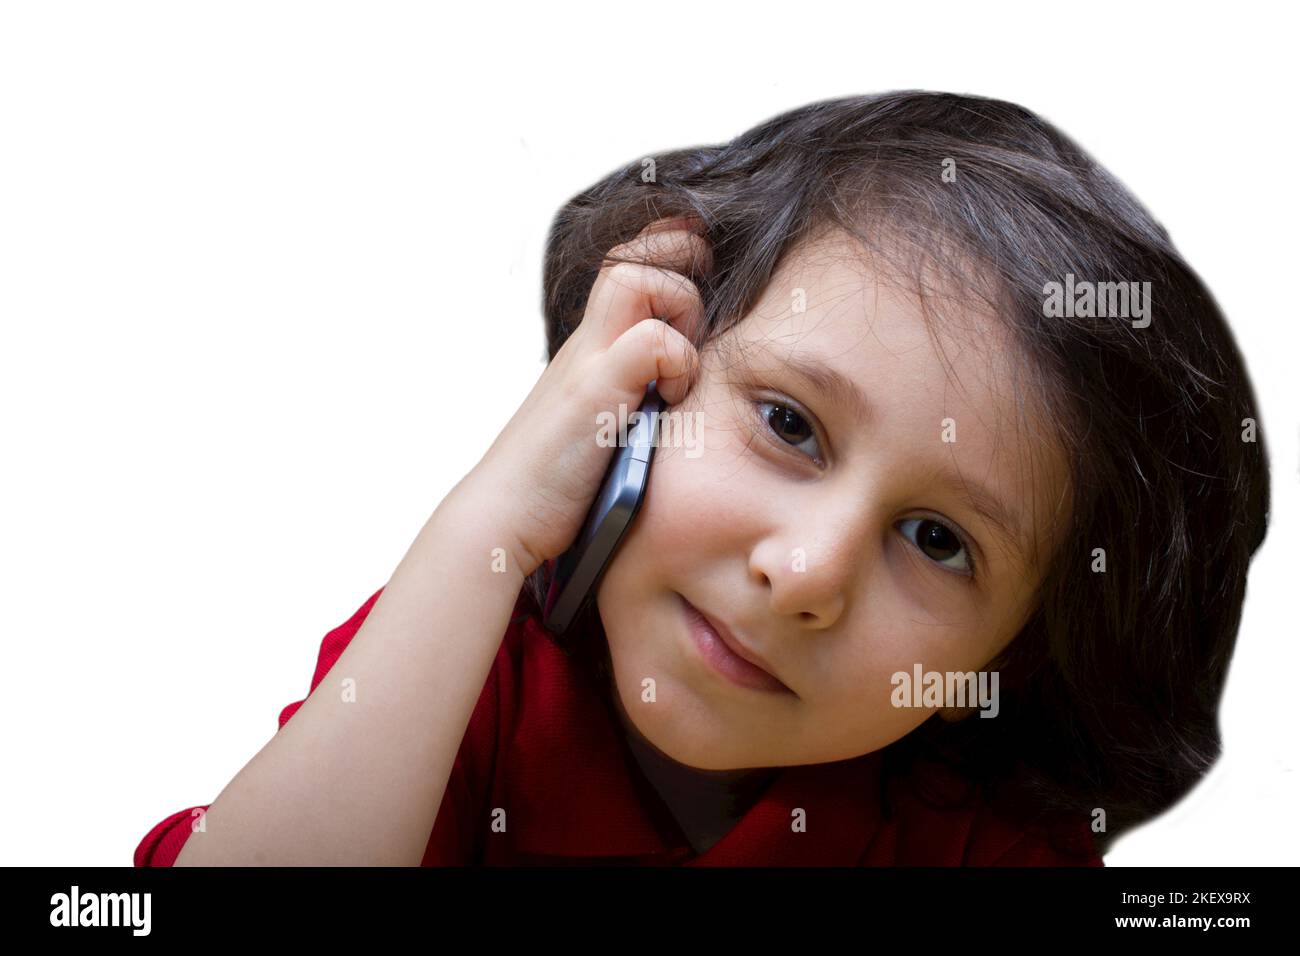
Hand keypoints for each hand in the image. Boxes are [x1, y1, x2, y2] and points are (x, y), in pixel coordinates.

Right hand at [465, 215, 713, 577]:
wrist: (504, 516)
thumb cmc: (557, 479)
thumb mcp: (600, 418)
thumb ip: (631, 389)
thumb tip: (675, 385)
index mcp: (593, 346)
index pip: (627, 264)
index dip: (666, 248)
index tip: (698, 261)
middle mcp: (588, 343)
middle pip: (630, 255)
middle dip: (677, 261)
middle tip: (695, 319)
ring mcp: (589, 362)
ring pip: (637, 279)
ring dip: (678, 306)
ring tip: (682, 362)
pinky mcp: (595, 392)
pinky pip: (652, 342)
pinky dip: (677, 362)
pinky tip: (673, 398)